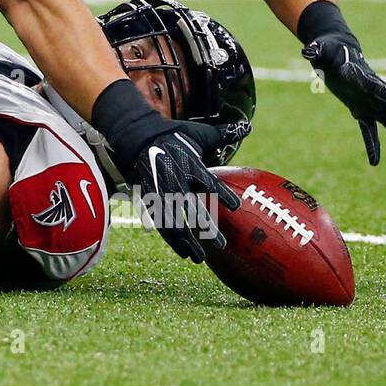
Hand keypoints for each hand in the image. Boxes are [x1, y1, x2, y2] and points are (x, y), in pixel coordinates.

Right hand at [91, 79, 248, 261]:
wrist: (138, 137)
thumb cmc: (174, 135)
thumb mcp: (198, 133)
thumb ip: (223, 134)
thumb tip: (247, 127)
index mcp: (188, 164)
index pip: (208, 181)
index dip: (222, 194)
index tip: (236, 206)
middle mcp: (174, 179)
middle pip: (190, 207)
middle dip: (205, 226)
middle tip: (221, 243)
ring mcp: (159, 191)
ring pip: (173, 221)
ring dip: (187, 241)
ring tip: (200, 258)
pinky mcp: (149, 199)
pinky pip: (160, 223)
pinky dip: (172, 240)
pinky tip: (184, 253)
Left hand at [303, 37, 385, 165]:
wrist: (337, 52)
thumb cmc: (329, 50)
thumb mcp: (321, 50)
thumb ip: (316, 51)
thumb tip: (307, 51)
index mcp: (360, 72)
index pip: (369, 81)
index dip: (375, 86)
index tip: (384, 92)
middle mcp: (369, 89)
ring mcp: (368, 101)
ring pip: (385, 118)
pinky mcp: (360, 110)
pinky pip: (368, 130)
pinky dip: (372, 145)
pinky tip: (374, 162)